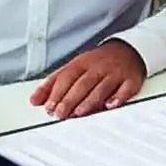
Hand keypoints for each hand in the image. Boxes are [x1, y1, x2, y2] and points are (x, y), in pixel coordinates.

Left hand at [29, 41, 144, 118]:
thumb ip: (54, 83)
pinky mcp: (131, 80)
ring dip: (90, 100)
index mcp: (83, 63)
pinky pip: (125, 89)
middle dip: (70, 99)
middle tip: (60, 114)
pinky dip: (118, 97)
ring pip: (102, 87)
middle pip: (83, 83)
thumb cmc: (97, 63)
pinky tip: (110, 105)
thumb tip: (34, 100)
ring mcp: (115, 73)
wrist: (128, 51)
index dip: (57, 92)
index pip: (67, 77)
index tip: (49, 107)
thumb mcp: (74, 67)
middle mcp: (98, 67)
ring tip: (79, 113)